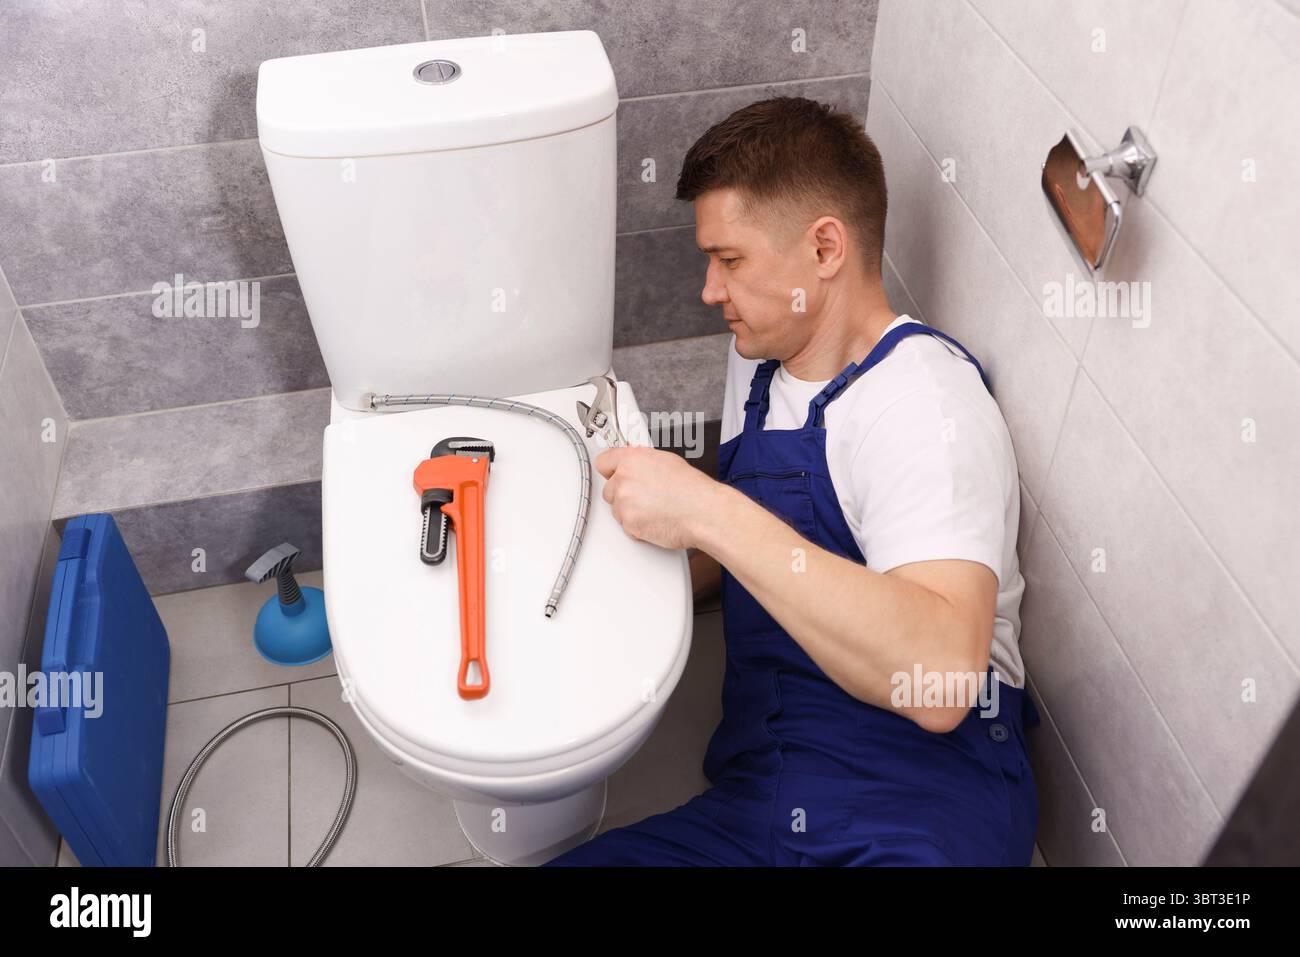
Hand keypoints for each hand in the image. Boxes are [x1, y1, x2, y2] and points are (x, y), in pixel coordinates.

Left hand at [594, 447, 719, 549]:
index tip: (612, 474)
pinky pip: (626, 526)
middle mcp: (625, 479)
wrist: (702, 512)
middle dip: (622, 495)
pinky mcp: (629, 523)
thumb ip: (642, 461)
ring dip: (630, 512)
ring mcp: (624, 502)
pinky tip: (656, 519)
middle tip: (643, 498)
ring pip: (617, 509)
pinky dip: (638, 526)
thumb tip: (634, 464)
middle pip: (609, 490)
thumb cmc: (692, 489)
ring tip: (654, 509)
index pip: (603, 462)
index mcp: (633, 459)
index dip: (610, 470)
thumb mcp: (666, 461)